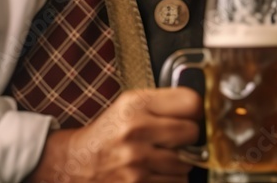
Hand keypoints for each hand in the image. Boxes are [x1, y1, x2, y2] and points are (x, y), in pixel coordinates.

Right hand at [26, 87, 201, 181]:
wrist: (75, 165)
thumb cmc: (108, 134)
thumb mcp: (130, 105)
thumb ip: (164, 102)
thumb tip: (201, 107)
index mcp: (135, 105)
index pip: (191, 102)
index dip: (195, 110)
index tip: (192, 115)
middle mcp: (136, 131)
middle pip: (192, 133)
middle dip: (188, 138)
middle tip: (176, 139)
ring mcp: (137, 162)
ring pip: (187, 163)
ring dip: (179, 163)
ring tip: (159, 157)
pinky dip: (170, 179)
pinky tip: (153, 172)